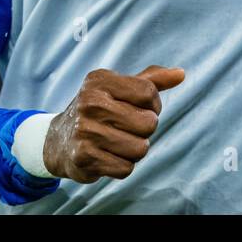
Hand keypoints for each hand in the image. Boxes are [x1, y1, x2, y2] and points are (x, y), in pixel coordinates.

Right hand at [42, 65, 184, 182]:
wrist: (59, 140)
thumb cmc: (99, 111)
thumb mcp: (120, 88)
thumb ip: (152, 80)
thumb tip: (182, 74)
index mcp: (99, 80)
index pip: (148, 92)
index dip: (153, 104)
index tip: (140, 108)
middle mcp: (90, 102)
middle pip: (149, 123)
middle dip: (144, 130)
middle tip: (126, 128)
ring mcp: (85, 130)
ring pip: (140, 148)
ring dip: (135, 149)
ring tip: (117, 142)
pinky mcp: (83, 156)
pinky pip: (126, 168)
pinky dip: (122, 165)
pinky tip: (107, 156)